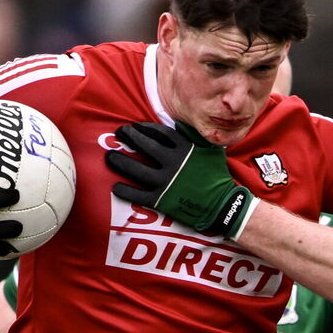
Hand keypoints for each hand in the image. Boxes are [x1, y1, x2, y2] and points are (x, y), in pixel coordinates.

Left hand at [104, 122, 253, 237]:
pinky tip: (116, 187)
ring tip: (109, 157)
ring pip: (136, 170)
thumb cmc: (217, 177)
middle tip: (118, 134)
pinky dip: (125, 191)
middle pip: (145, 146)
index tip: (134, 127)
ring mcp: (166, 182)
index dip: (144, 128)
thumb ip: (195, 139)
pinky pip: (138, 195)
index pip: (159, 133)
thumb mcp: (211, 151)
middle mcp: (173, 163)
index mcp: (184, 149)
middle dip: (129, 138)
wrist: (223, 205)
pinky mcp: (162, 200)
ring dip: (121, 162)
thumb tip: (181, 126)